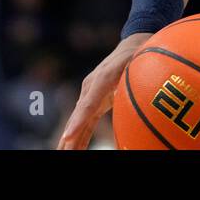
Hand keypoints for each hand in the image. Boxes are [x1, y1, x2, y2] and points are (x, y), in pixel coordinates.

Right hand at [56, 32, 151, 149]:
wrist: (131, 46)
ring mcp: (90, 94)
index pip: (88, 104)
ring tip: (62, 153)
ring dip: (70, 138)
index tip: (68, 136)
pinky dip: (79, 134)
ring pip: (78, 120)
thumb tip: (127, 96)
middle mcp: (91, 87)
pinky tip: (73, 147)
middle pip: (78, 115)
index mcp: (102, 79)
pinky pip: (85, 121)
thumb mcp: (137, 63)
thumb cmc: (137, 55)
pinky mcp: (94, 101)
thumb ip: (131, 77)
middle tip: (62, 151)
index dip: (78, 121)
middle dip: (69, 135)